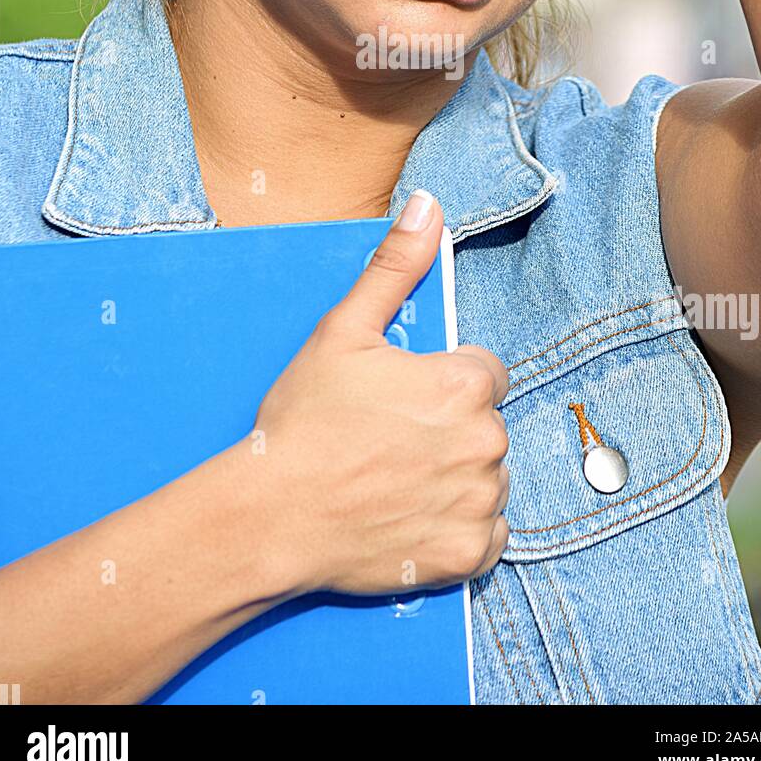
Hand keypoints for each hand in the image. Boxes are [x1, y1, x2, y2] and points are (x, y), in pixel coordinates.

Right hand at [244, 190, 510, 596]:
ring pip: (488, 478)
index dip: (443, 382)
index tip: (404, 400)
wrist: (272, 516)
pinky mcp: (468, 553)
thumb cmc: (304, 422)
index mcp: (463, 386)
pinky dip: (459, 528)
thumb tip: (428, 207)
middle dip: (450, 430)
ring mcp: (478, 502)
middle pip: (486, 425)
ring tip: (396, 480)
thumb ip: (395, 267)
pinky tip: (413, 517)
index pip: (485, 373)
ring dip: (457, 478)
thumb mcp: (343, 330)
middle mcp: (486, 443)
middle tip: (390, 441)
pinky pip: (488, 533)